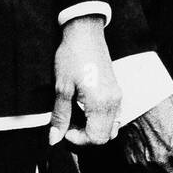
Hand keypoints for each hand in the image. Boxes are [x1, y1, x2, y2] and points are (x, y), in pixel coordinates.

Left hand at [50, 15, 121, 146]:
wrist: (85, 32)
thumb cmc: (72, 56)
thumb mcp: (62, 87)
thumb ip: (60, 115)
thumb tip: (54, 138)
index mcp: (101, 104)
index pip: (95, 138)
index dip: (77, 140)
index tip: (63, 130)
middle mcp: (114, 103)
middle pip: (104, 136)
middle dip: (85, 136)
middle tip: (67, 124)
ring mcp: (117, 96)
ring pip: (110, 127)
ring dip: (93, 128)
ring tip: (74, 116)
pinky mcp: (116, 90)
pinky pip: (112, 115)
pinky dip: (98, 119)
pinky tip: (83, 107)